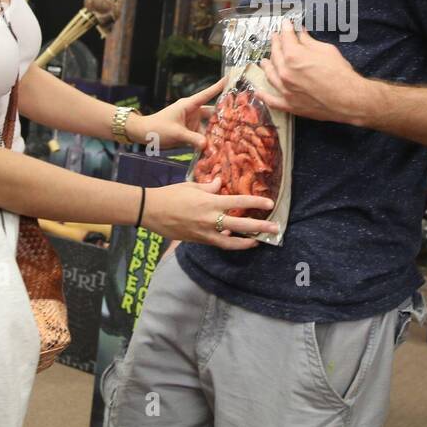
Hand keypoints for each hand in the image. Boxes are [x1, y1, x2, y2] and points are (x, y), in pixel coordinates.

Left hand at [128, 76, 226, 149]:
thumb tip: (207, 144)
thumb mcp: (176, 133)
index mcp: (189, 105)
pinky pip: (203, 135)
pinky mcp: (190, 132)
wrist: (143, 134)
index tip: (230, 78)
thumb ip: (191, 138)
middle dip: (224, 115)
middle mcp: (193, 112)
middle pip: (213, 112)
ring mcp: (192, 122)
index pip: (207, 94)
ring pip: (209, 126)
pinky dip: (210, 140)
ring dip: (218, 131)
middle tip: (241, 118)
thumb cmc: (157, 128)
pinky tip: (219, 146)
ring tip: (233, 136)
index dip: (218, 86)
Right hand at [143, 176, 276, 249]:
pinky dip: (227, 242)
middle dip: (260, 228)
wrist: (151, 210)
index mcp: (210, 202)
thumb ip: (209, 186)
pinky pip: (217, 243)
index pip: (239, 201)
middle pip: (241, 225)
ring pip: (230, 241)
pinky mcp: (198, 240)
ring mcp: (204, 232)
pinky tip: (234, 238)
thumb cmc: (171, 195)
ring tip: (257, 241)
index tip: (270, 204)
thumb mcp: (191, 186)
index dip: (256, 202)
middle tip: (275, 229)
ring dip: (246, 242)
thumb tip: (221, 183)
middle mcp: (210, 219)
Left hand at [261, 24, 369, 123]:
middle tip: (276, 38)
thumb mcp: (326, 50)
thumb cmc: (340, 73)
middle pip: (275, 54)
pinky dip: (263, 96)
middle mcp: (284, 72)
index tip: (286, 24)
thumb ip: (309, 42)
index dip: (286, 28)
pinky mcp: (289, 105)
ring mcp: (285, 89)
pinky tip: (258, 92)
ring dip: (267, 65)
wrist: (347, 99)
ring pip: (270, 74)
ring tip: (265, 61)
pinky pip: (271, 100)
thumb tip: (301, 34)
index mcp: (293, 55)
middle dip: (276, 43)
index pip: (285, 37)